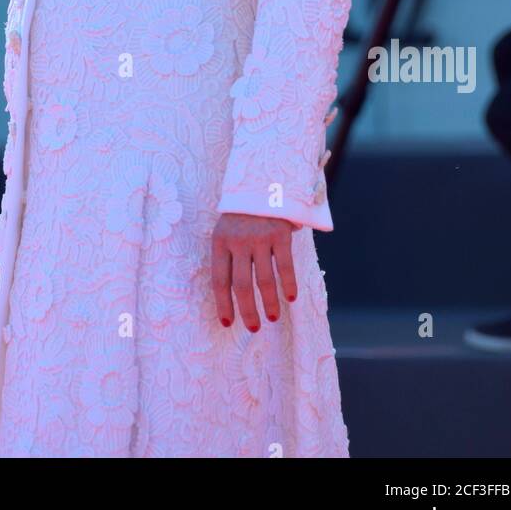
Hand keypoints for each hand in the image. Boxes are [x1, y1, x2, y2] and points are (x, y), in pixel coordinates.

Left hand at [211, 212, 297, 330]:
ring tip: (272, 317)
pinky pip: (284, 265)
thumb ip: (228, 256)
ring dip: (269, 303)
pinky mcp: (279, 233)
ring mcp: (259, 237)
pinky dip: (288, 284)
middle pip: (241, 285)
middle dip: (247, 311)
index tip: (228, 323)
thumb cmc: (242, 214)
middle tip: (253, 328)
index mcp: (220, 241)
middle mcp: (238, 241)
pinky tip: (291, 298)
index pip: (219, 280)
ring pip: (263, 280)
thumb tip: (230, 295)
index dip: (223, 304)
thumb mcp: (226, 230)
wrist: (261, 182)